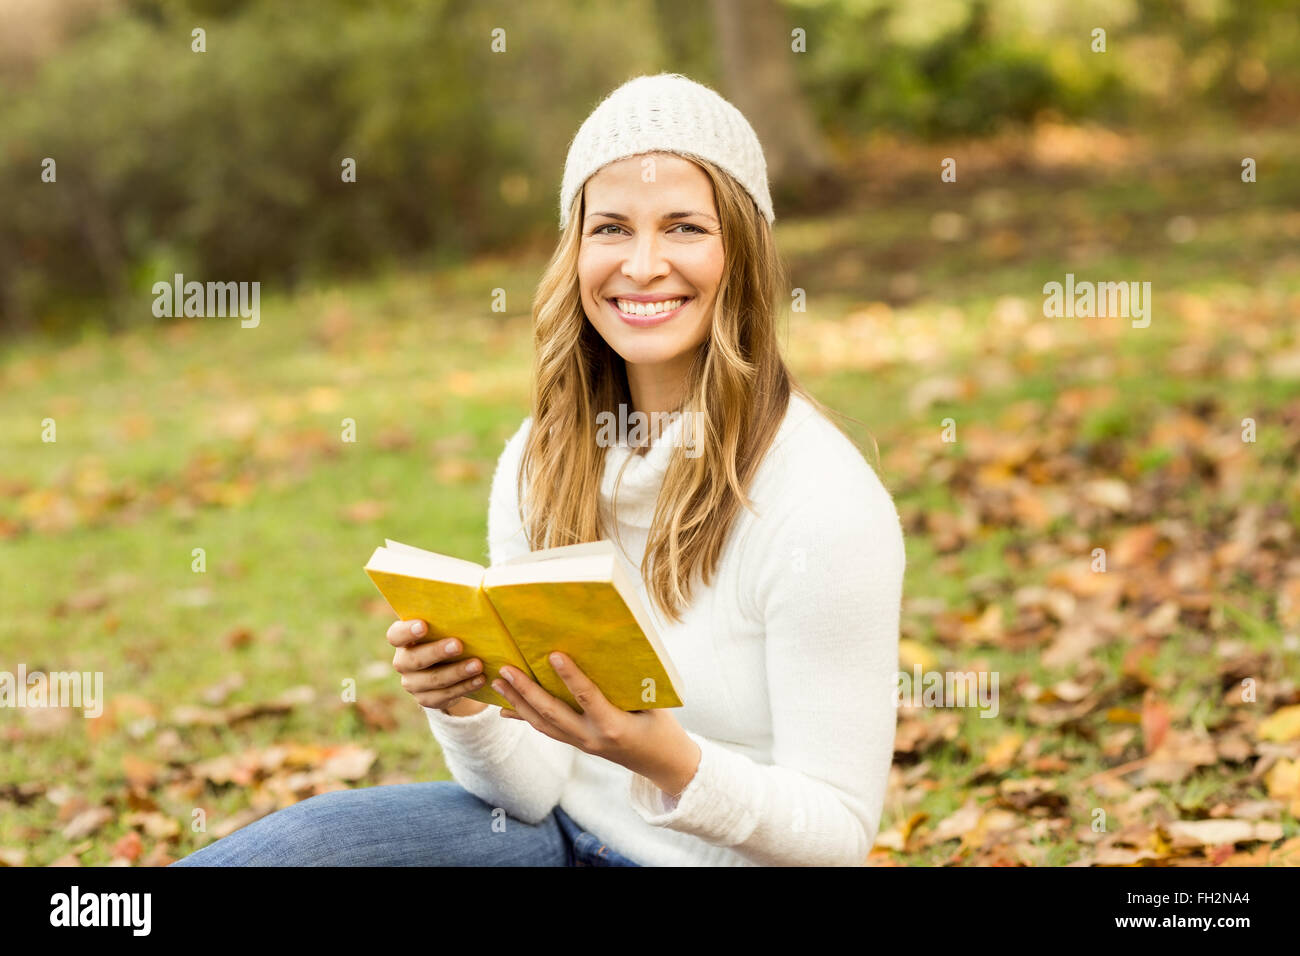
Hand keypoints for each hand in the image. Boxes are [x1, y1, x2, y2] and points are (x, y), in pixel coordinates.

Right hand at [387, 618, 486, 715]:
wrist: (447, 669)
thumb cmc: (446, 637)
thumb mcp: (444, 628)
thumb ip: (447, 619)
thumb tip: (471, 602)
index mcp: (403, 640)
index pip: (396, 635)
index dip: (407, 631)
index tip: (424, 625)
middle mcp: (403, 662)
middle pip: (415, 659)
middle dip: (437, 652)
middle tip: (459, 645)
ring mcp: (412, 683)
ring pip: (433, 680)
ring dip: (457, 672)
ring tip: (478, 665)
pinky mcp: (426, 699)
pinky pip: (444, 695)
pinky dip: (464, 687)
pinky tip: (480, 679)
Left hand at [492, 652, 700, 796]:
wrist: (662, 764)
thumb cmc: (661, 726)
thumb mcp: (652, 703)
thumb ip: (626, 683)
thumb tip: (602, 652)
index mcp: (613, 724)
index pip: (587, 697)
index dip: (570, 676)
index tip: (553, 654)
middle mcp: (591, 737)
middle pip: (551, 713)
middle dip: (525, 691)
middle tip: (506, 669)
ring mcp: (581, 743)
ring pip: (542, 724)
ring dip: (518, 702)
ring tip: (498, 683)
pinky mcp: (577, 744)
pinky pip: (546, 730)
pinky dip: (525, 718)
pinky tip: (506, 709)